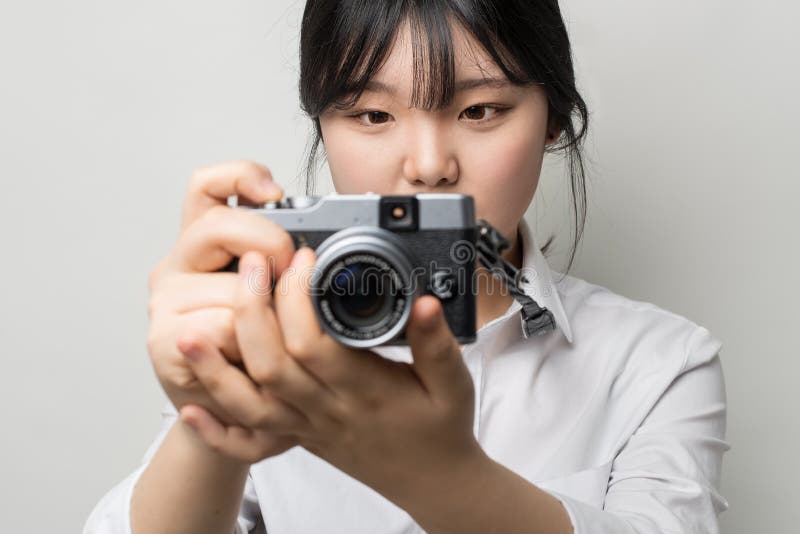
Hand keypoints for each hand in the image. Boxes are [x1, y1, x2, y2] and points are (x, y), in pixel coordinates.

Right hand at [146, 161, 296, 436]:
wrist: (234, 417)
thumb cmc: (264, 351)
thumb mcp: (279, 297)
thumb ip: (291, 265)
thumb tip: (330, 245)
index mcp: (205, 243)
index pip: (208, 186)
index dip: (241, 176)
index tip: (277, 192)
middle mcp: (179, 264)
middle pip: (217, 226)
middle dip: (268, 243)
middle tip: (293, 270)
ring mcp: (166, 302)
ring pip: (226, 285)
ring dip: (264, 309)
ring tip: (279, 331)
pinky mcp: (163, 341)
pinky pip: (218, 332)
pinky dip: (245, 348)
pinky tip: (251, 358)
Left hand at [178, 247, 486, 504]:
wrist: (433, 482)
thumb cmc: (441, 431)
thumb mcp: (453, 384)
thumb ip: (437, 344)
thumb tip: (424, 302)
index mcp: (364, 390)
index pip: (314, 342)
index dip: (299, 297)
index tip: (303, 257)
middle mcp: (327, 410)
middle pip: (271, 364)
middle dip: (252, 311)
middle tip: (250, 265)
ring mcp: (307, 428)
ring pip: (249, 403)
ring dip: (215, 370)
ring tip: (187, 335)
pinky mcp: (299, 438)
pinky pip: (249, 440)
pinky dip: (216, 430)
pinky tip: (190, 410)